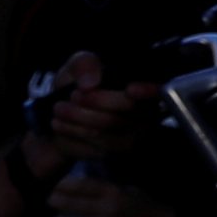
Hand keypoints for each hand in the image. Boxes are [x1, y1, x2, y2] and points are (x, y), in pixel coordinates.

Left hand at [30, 51, 162, 165]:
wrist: (57, 118)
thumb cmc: (75, 88)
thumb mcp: (76, 68)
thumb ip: (85, 63)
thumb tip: (91, 82)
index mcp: (140, 88)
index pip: (158, 91)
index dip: (148, 92)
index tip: (130, 89)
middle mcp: (143, 113)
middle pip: (127, 109)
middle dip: (96, 101)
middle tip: (72, 95)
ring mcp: (131, 136)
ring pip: (106, 129)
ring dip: (77, 117)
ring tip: (59, 109)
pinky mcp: (114, 153)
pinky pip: (93, 145)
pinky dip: (72, 132)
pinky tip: (59, 124)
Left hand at [49, 168, 173, 216]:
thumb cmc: (143, 208)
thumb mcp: (127, 190)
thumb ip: (102, 188)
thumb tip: (70, 185)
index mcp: (115, 193)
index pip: (78, 185)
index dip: (61, 185)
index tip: (56, 186)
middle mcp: (108, 211)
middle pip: (66, 203)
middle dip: (55, 201)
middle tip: (52, 201)